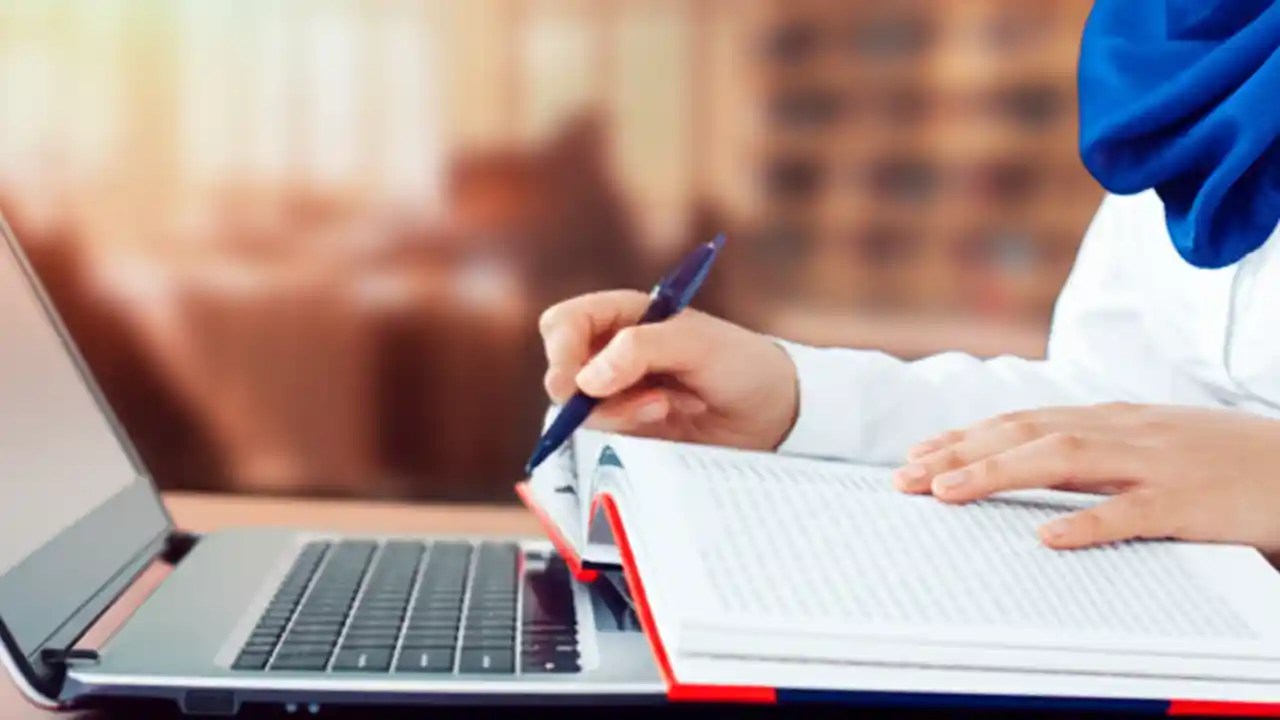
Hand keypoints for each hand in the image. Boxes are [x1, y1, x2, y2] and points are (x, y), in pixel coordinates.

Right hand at [538, 290, 798, 449]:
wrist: (775, 413)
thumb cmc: (741, 363)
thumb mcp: (697, 344)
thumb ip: (640, 350)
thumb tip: (585, 380)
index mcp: (623, 317)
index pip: (564, 324)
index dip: (560, 347)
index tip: (574, 378)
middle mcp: (611, 353)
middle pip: (559, 369)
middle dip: (577, 388)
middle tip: (600, 397)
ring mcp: (618, 394)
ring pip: (577, 408)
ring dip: (615, 409)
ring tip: (664, 403)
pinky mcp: (629, 430)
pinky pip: (603, 434)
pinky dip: (628, 427)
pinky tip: (666, 417)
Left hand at [892, 403, 1279, 552]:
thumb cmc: (1217, 461)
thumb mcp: (1147, 446)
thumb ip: (1091, 453)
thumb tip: (1024, 464)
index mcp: (1110, 421)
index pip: (1023, 422)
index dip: (967, 436)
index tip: (916, 454)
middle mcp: (1123, 432)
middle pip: (1028, 434)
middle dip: (962, 453)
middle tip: (905, 477)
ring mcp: (1155, 464)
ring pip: (1065, 459)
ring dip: (999, 472)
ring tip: (947, 491)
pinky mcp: (1190, 503)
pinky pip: (1133, 513)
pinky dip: (1088, 523)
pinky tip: (1047, 538)